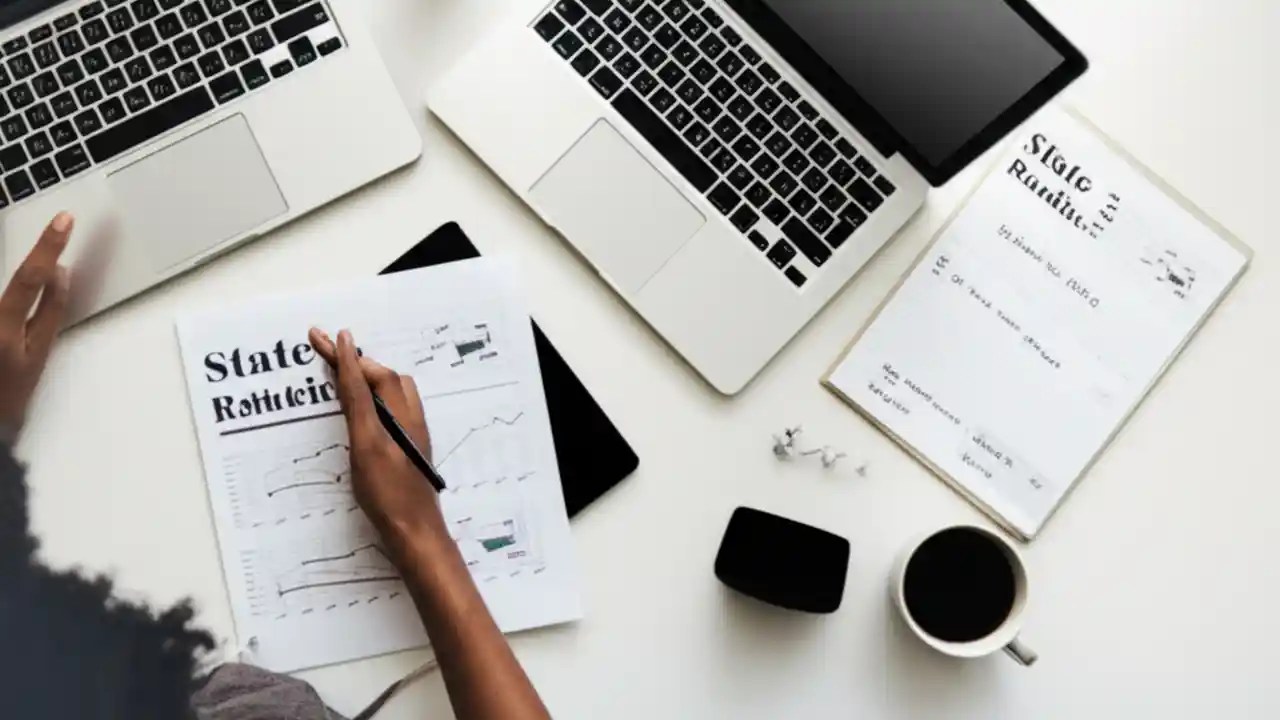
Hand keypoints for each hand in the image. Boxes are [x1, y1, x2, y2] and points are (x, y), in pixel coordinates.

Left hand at [0, 212, 71, 441]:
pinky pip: (0, 303)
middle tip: (49, 257)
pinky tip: (5, 341)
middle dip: (33, 265)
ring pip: (1, 293)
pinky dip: (12, 308)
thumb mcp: (39, 355)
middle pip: (11, 279)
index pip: (30, 276)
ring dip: (17, 302)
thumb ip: (51, 310)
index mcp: (3, 325)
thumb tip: (60, 272)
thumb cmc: (7, 396)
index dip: (49, 245)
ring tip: (11, 341)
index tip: (63, 219)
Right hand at [308, 327, 446, 548]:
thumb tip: (350, 353)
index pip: (370, 373)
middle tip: (325, 354)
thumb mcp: (367, 441)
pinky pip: (385, 417)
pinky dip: (367, 405)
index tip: (321, 335)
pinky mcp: (404, 455)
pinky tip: (356, 417)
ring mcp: (409, 439)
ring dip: (363, 383)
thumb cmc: (389, 492)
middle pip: (383, 380)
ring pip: (387, 398)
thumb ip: (358, 396)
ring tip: (338, 378)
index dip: (345, 355)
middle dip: (355, 365)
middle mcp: (410, 421)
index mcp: (403, 413)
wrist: (414, 535)